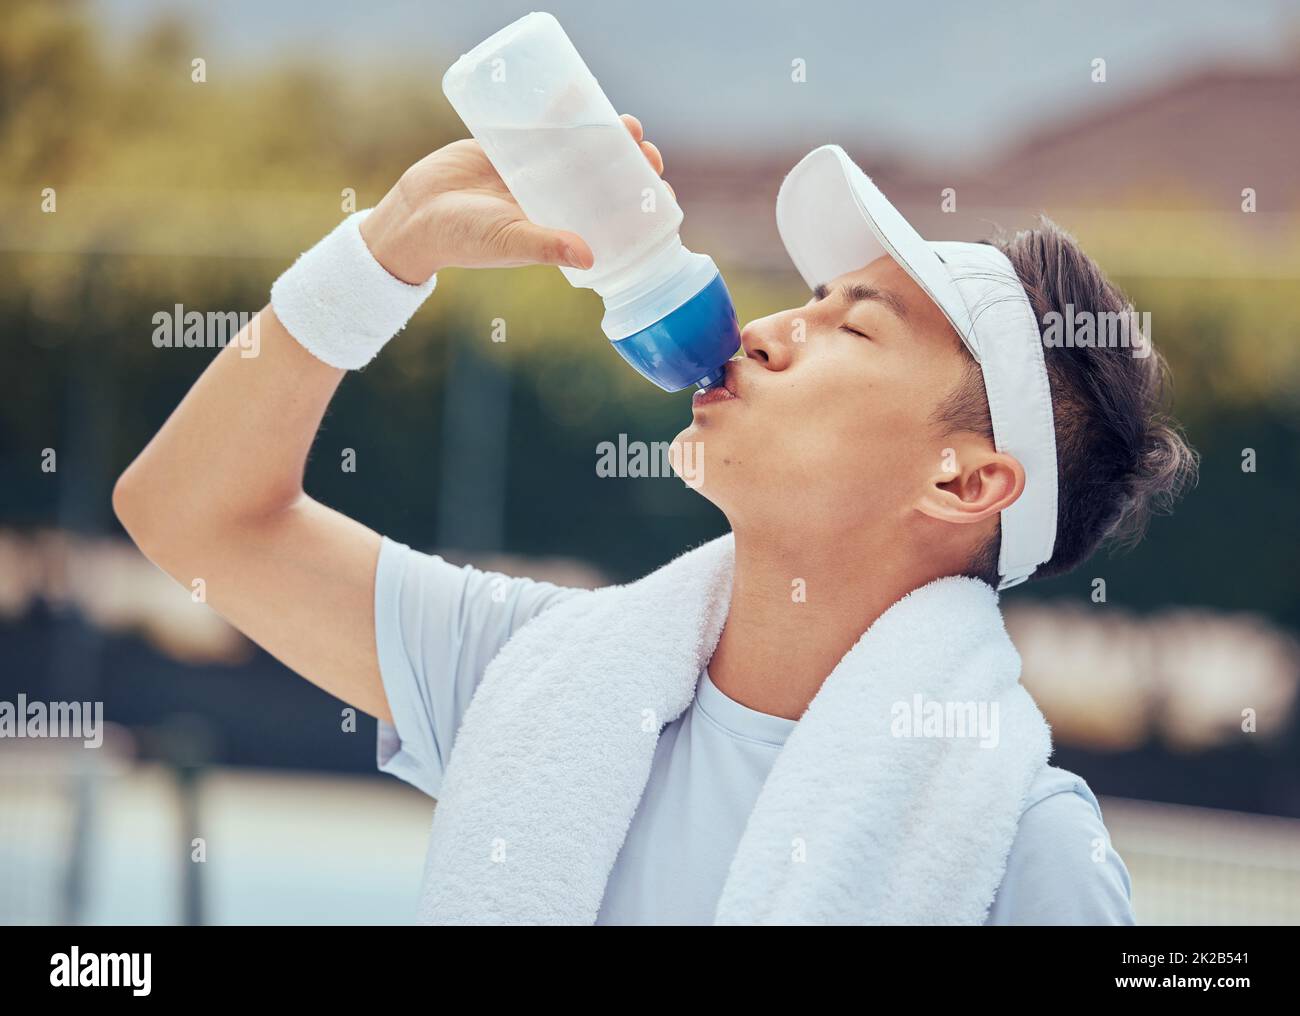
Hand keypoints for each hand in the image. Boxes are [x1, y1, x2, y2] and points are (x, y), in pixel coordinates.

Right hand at [360, 113, 669, 284]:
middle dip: (628, 163)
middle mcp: (553, 198)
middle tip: (645, 149)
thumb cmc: (463, 240)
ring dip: (605, 134)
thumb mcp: (508, 243)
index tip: (659, 191)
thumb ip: (545, 247)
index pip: (609, 216)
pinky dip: (562, 108)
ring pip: (579, 148)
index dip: (636, 204)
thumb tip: (589, 256)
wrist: (416, 214)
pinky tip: (582, 92)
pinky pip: (542, 124)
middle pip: (602, 177)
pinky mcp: (510, 144)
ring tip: (628, 123)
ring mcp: (533, 170)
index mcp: (561, 227)